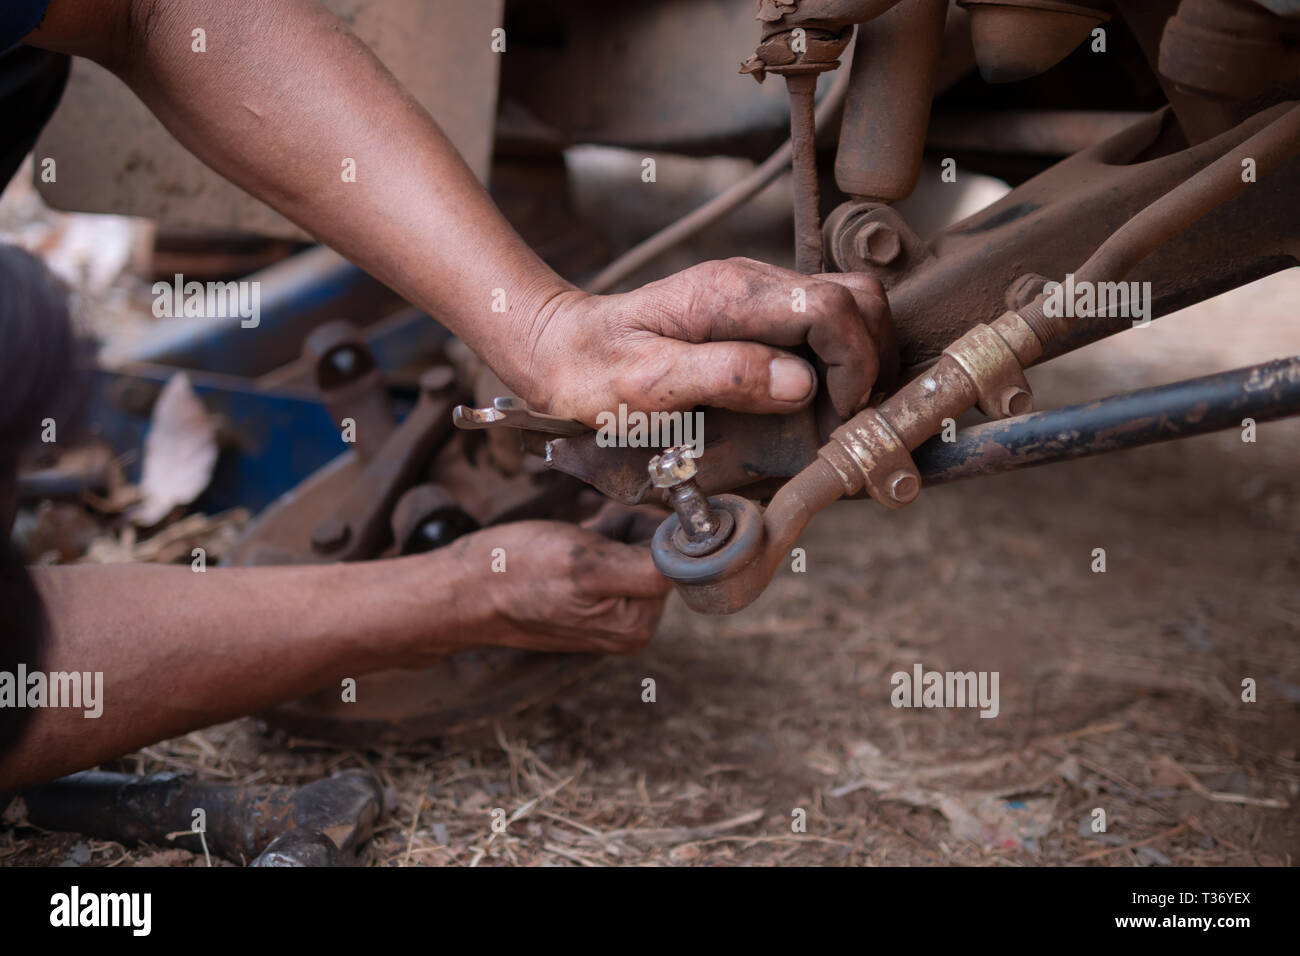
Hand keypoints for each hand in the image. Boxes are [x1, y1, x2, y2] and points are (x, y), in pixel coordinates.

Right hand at [441, 519, 669, 655]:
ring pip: (633, 548)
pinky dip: (596, 537)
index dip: (647, 528)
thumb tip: (695, 557)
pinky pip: (610, 555)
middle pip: (656, 553)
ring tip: (574, 537)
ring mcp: (609, 612)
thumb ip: (647, 566)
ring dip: (609, 531)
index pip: (675, 559)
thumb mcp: (587, 564)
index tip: (613, 520)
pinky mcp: (589, 598)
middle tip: (588, 531)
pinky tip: (569, 541)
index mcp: (637, 624)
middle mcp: (630, 625)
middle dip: (625, 529)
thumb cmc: (516, 572)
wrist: (462, 587)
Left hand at [516, 258, 895, 424]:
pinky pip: (823, 326)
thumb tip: (800, 383)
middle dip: (871, 359)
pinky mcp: (757, 313)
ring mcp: (757, 294)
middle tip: (850, 418)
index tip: (838, 416)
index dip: (853, 365)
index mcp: (730, 293)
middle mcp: (752, 282)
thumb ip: (724, 377)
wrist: (557, 348)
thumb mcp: (645, 386)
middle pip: (857, 297)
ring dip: (861, 360)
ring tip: (839, 415)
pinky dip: (840, 362)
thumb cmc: (591, 371)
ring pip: (849, 307)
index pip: (832, 308)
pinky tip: (820, 402)